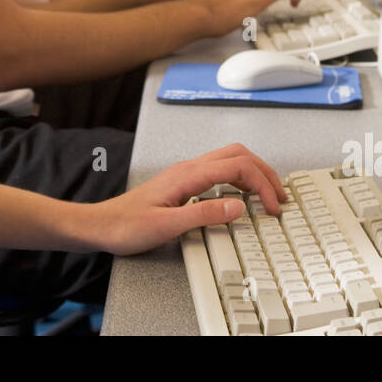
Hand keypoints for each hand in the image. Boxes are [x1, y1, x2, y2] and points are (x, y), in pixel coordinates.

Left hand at [85, 144, 285, 255]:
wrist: (101, 226)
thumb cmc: (126, 226)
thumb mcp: (167, 226)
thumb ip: (204, 214)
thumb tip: (238, 206)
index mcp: (188, 174)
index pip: (238, 166)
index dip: (262, 183)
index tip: (272, 206)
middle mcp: (189, 169)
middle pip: (238, 155)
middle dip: (264, 172)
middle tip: (280, 196)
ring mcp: (186, 174)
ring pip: (230, 160)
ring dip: (253, 174)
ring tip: (268, 195)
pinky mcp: (183, 183)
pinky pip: (219, 171)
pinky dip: (239, 180)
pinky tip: (242, 197)